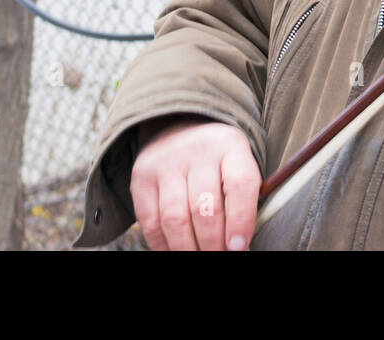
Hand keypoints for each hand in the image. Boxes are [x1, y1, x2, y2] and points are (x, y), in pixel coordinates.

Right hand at [130, 116, 260, 250]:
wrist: (180, 127)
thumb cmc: (218, 158)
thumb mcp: (239, 165)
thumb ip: (242, 201)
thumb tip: (238, 246)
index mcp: (230, 145)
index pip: (240, 185)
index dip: (241, 221)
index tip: (240, 247)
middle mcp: (197, 150)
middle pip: (205, 208)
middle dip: (213, 244)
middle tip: (220, 256)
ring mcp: (166, 162)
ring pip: (176, 219)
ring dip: (188, 249)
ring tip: (200, 257)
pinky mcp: (142, 177)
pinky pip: (150, 222)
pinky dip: (163, 245)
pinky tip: (175, 251)